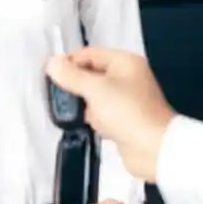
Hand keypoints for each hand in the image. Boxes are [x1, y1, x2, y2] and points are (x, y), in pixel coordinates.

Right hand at [45, 48, 175, 182]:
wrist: (153, 149)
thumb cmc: (126, 112)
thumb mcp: (95, 89)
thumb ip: (72, 75)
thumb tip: (52, 62)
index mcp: (124, 62)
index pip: (89, 54)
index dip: (69, 63)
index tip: (49, 76)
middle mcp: (127, 76)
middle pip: (91, 74)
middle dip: (75, 85)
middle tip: (56, 96)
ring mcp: (126, 99)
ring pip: (95, 95)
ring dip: (83, 103)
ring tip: (71, 112)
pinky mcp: (124, 119)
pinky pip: (102, 112)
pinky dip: (94, 117)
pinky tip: (87, 124)